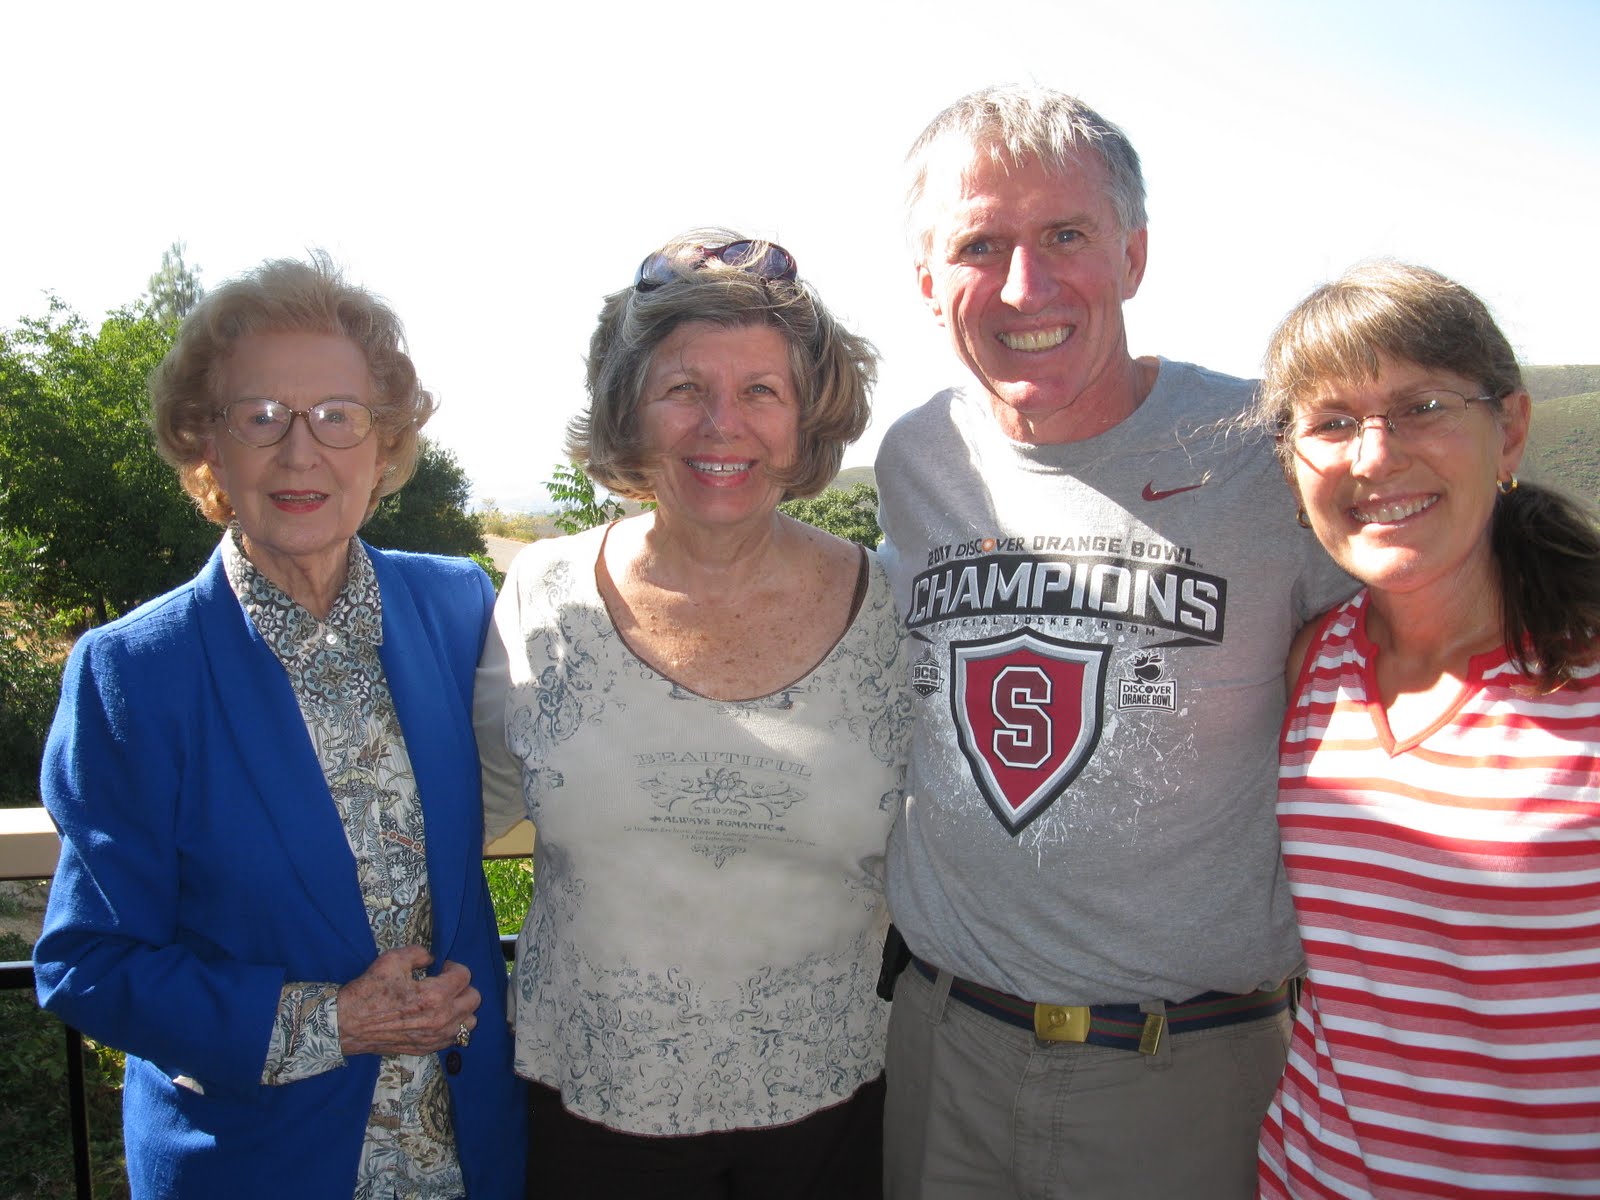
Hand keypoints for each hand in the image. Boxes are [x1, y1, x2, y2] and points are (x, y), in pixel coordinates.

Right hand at [337, 945, 480, 1056]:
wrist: (348, 1024)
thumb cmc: (369, 991)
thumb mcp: (392, 960)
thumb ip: (419, 953)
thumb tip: (431, 958)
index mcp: (435, 995)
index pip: (464, 976)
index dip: (453, 967)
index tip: (442, 967)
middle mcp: (440, 1019)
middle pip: (474, 999)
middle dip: (463, 986)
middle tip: (446, 983)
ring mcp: (435, 1037)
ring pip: (469, 1022)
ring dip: (462, 1008)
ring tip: (446, 1002)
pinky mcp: (427, 1048)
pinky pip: (455, 1039)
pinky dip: (452, 1027)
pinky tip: (437, 1018)